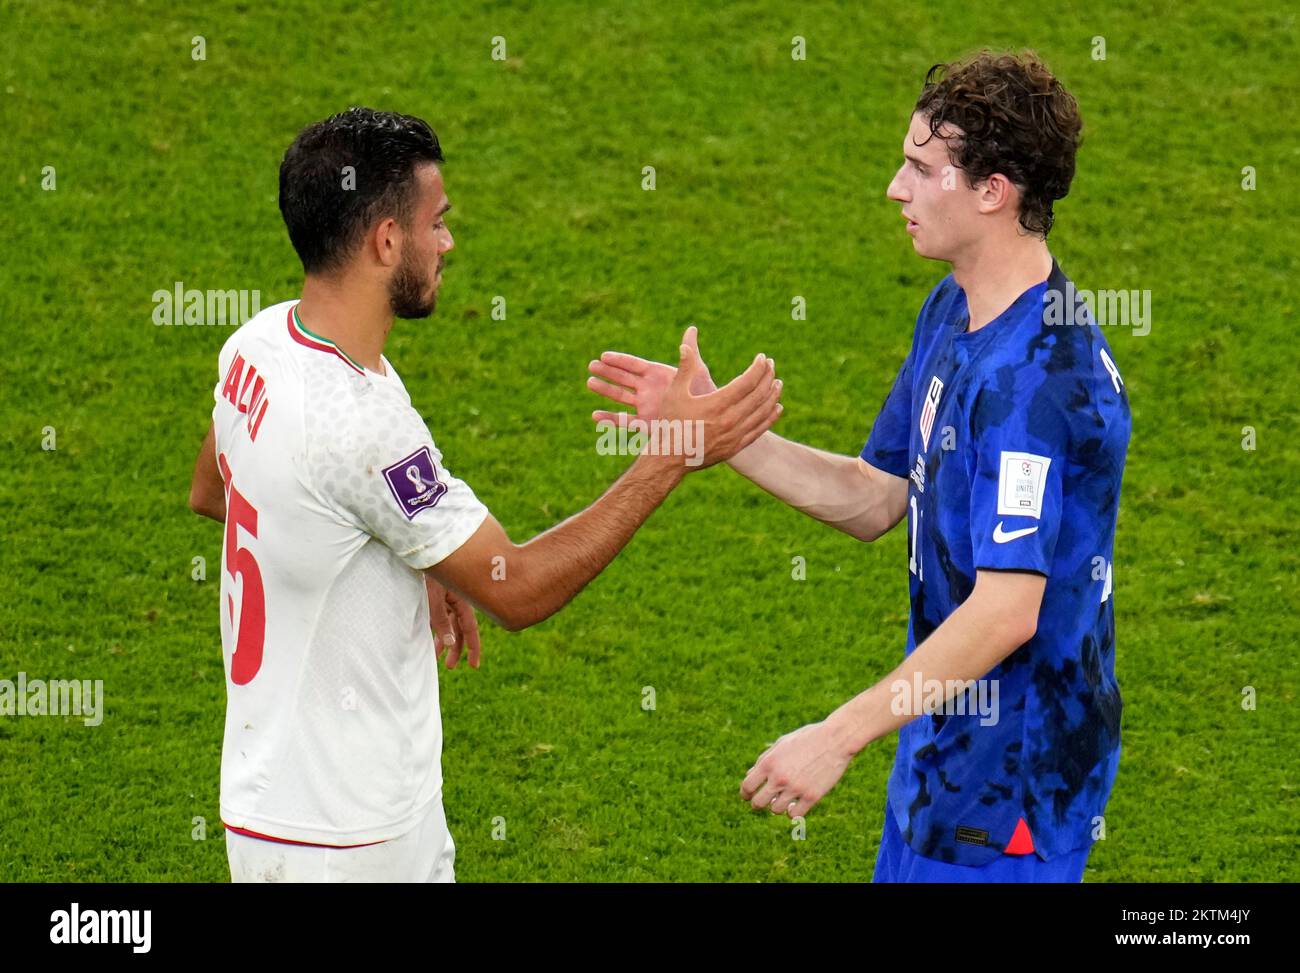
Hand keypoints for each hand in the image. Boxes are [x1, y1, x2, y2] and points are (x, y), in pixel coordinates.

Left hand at [426, 576, 481, 668]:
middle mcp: (459, 601)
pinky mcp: (441, 594)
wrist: (423, 548)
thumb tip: (450, 641)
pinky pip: (443, 615)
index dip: (473, 649)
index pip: (471, 630)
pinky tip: (432, 635)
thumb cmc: (430, 570)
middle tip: (450, 666)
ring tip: (437, 655)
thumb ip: (441, 619)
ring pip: (451, 623)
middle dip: (457, 648)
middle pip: (461, 629)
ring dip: (445, 639)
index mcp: (464, 601)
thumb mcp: (434, 596)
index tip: (474, 666)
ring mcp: (450, 598)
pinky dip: (438, 627)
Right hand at [587, 325, 716, 430]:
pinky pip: (625, 421)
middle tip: (591, 366)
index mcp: (657, 375)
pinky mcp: (646, 423)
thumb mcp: (697, 370)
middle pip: (623, 378)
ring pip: (620, 396)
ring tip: (590, 382)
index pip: (634, 365)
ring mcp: (645, 406)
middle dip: (607, 372)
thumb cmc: (705, 394)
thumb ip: (690, 351)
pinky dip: (610, 419)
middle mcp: (648, 389)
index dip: (620, 360)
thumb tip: (691, 329)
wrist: (708, 421)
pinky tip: (595, 415)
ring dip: (605, 390)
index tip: (604, 355)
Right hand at [590, 326, 781, 469]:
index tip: (763, 358)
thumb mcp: (675, 393)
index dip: (758, 368)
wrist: (669, 459)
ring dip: (772, 395)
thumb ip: (685, 367)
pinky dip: (770, 417)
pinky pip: (760, 430)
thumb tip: (686, 342)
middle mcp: (730, 420)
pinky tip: (777, 408)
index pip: (747, 382)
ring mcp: (735, 435)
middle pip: (758, 395)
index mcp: (717, 404)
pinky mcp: (736, 447)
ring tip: (778, 383)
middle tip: (772, 365)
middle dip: (768, 377)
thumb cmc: (670, 422)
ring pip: (762, 412)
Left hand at [739, 720, 855, 817]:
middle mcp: (779, 777)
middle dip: (758, 803)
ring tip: (783, 799)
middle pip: (758, 803)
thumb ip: (764, 760)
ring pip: (775, 810)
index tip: (747, 796)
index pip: (747, 786)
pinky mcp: (811, 797)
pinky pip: (794, 815)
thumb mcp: (782, 744)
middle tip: (762, 802)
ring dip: (777, 806)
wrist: (835, 740)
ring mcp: (795, 788)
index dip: (745, 794)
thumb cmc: (807, 739)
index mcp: (769, 763)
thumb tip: (749, 775)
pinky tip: (794, 805)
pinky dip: (792, 812)